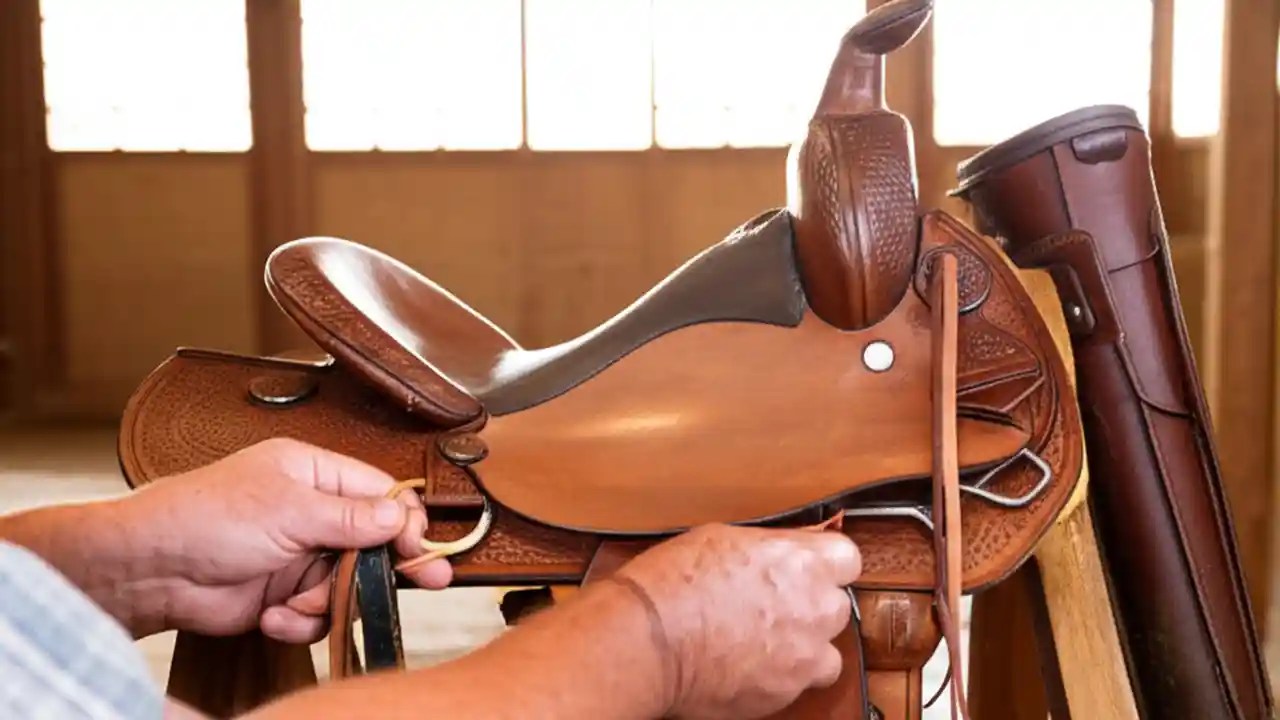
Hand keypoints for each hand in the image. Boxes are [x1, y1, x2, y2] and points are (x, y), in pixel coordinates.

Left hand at [121, 437, 451, 642]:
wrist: (151, 572)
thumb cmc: (207, 518)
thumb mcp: (289, 509)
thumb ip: (352, 516)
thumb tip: (402, 516)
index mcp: (314, 473)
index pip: (381, 493)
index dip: (405, 521)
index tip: (420, 547)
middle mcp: (312, 512)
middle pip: (373, 542)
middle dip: (385, 567)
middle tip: (424, 580)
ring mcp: (299, 555)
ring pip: (349, 584)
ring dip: (326, 601)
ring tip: (294, 605)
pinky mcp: (285, 594)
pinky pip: (319, 614)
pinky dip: (299, 621)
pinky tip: (271, 616)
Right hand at [615, 523, 860, 718]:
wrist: (649, 640)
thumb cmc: (674, 584)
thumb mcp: (722, 539)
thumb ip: (767, 549)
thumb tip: (777, 553)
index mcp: (803, 562)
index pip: (849, 558)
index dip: (826, 563)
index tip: (809, 567)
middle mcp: (814, 609)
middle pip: (838, 607)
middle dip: (812, 606)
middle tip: (776, 605)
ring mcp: (803, 656)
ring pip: (827, 654)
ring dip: (804, 648)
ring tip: (765, 643)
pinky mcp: (784, 694)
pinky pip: (798, 685)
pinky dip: (780, 678)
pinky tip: (748, 665)